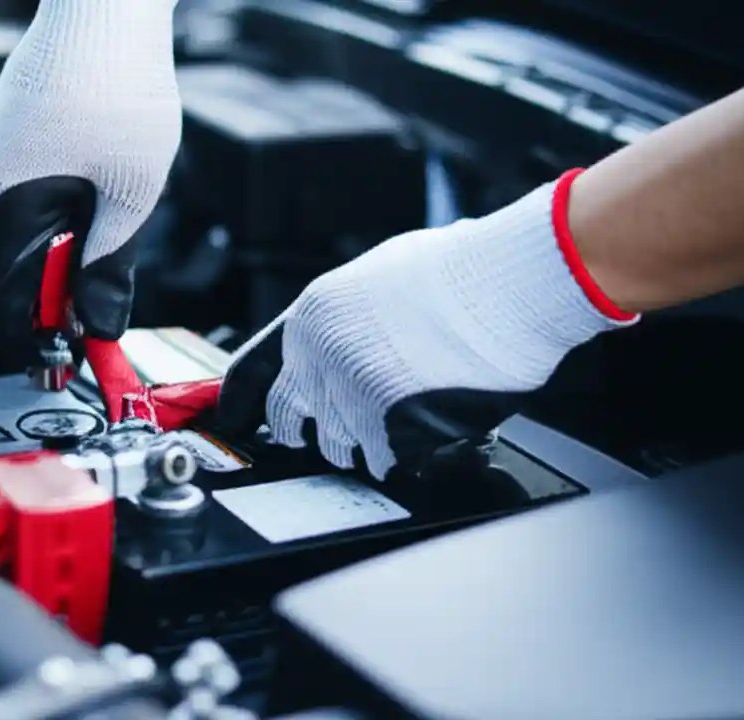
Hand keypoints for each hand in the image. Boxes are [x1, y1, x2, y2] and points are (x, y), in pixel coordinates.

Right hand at [0, 0, 181, 362]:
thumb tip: (101, 325)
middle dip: (49, 303)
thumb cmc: (121, 82)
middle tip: (95, 323)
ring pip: (15, 234)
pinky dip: (53, 223)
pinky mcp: (8, 136)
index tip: (64, 365)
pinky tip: (96, 210)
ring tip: (106, 255)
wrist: (107, 1)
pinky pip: (22, 199)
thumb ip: (111, 265)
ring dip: (57, 260)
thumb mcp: (132, 191)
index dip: (28, 341)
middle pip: (3, 270)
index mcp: (3, 198)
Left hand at [218, 173, 637, 478]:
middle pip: (288, 423)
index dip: (240, 404)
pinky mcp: (393, 434)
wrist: (509, 284)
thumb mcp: (373, 276)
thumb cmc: (457, 271)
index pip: (250, 375)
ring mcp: (353, 401)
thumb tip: (329, 340)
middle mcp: (319, 362)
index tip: (234, 421)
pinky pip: (389, 462)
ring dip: (364, 443)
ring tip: (403, 410)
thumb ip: (339, 317)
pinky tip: (431, 421)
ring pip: (337, 450)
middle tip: (339, 426)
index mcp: (308, 320)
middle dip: (308, 432)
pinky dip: (409, 453)